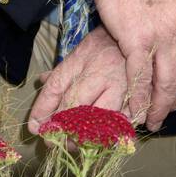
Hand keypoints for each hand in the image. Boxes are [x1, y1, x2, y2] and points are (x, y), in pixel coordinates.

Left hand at [27, 24, 143, 133]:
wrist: (139, 31)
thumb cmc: (105, 45)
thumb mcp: (80, 52)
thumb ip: (62, 71)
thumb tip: (41, 82)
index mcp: (80, 60)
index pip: (55, 87)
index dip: (43, 110)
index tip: (36, 127)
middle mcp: (98, 71)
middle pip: (74, 104)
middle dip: (62, 127)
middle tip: (55, 142)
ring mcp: (120, 84)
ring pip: (99, 116)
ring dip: (86, 135)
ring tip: (77, 145)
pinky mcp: (138, 94)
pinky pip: (123, 119)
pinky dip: (112, 132)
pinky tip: (102, 139)